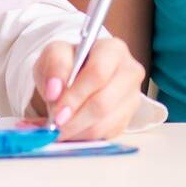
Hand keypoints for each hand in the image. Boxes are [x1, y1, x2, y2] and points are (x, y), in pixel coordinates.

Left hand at [25, 37, 144, 140]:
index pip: (98, 73)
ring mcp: (132, 98)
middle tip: (55, 125)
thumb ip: (55, 65)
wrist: (77, 74)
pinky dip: (83, 137)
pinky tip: (71, 129)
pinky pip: (105, 135)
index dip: (76, 95)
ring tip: (58, 128)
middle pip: (103, 102)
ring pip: (104, 123)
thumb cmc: (69, 62)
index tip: (56, 111)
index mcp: (113, 50)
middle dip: (75, 119)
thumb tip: (54, 91)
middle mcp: (129, 72)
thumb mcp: (55, 53)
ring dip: (77, 131)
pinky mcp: (128, 118)